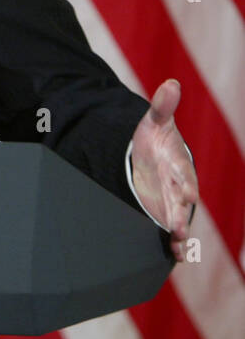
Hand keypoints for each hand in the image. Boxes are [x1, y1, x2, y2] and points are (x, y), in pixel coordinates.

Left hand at [131, 79, 200, 261]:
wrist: (149, 155)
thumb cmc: (155, 139)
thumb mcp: (154, 122)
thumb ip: (161, 107)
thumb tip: (171, 83)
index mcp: (178, 164)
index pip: (185, 175)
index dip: (187, 184)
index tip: (189, 195)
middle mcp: (177, 186)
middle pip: (180, 202)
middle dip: (181, 215)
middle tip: (180, 228)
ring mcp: (170, 201)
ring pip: (177, 218)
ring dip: (178, 232)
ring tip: (178, 245)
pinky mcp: (160, 211)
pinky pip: (168, 228)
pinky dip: (172, 241)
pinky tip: (175, 255)